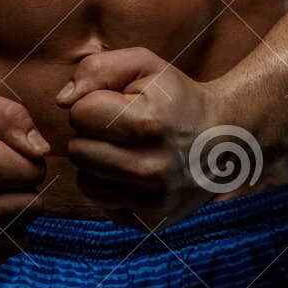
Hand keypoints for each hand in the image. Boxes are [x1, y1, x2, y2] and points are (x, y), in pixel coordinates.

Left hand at [56, 48, 255, 228]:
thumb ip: (97, 69)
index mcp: (149, 123)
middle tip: (124, 128)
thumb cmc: (175, 97)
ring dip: (98, 161)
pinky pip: (100, 202)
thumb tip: (62, 102)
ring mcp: (151, 200)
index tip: (120, 104)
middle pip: (77, 149)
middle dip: (93, 134)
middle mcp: (150, 168)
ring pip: (84, 178)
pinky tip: (134, 171)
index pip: (79, 113)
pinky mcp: (149, 222)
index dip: (94, 103)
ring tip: (129, 149)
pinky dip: (109, 185)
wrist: (225, 139)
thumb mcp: (144, 65)